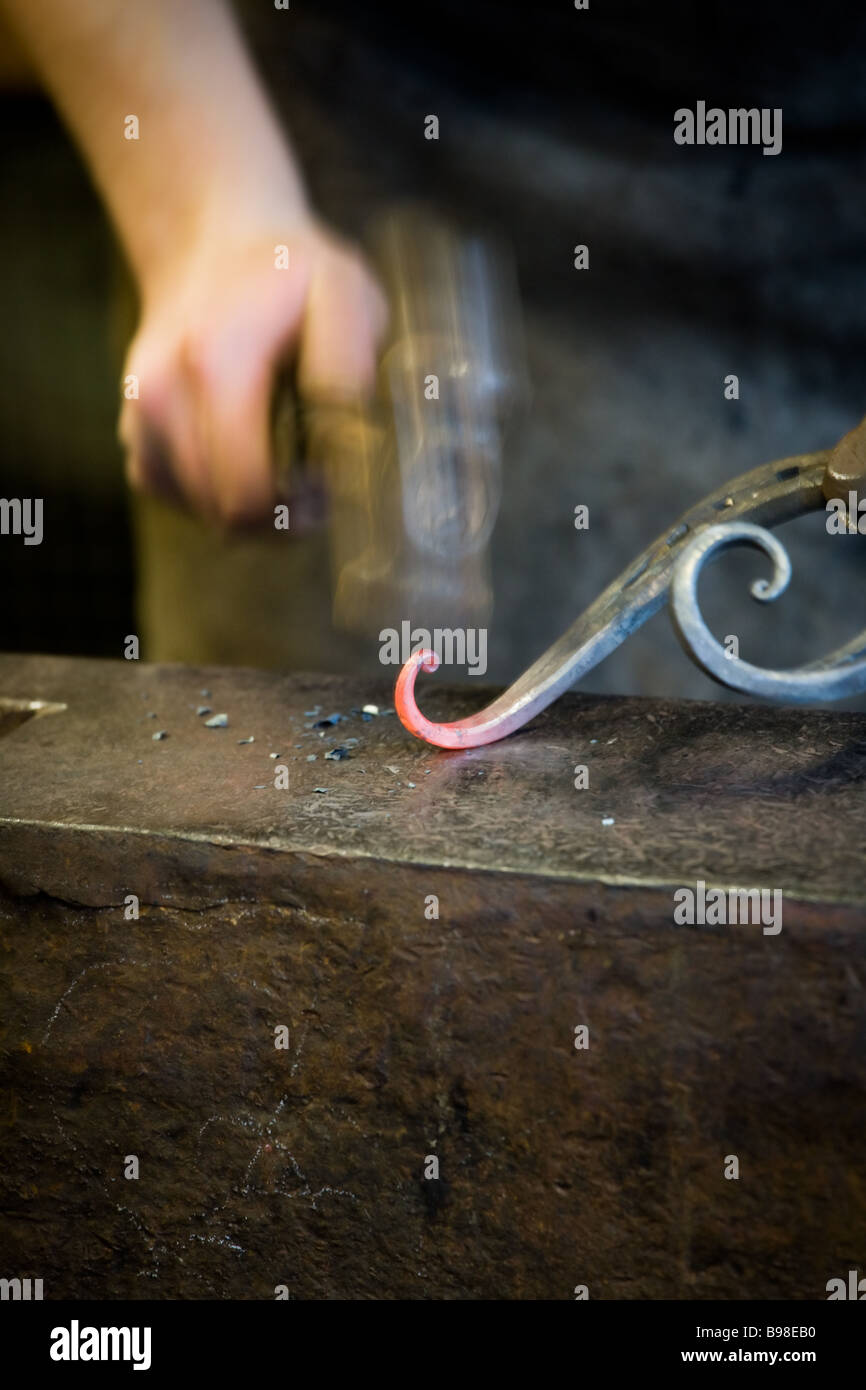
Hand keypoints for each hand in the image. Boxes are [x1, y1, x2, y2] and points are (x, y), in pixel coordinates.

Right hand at [119, 212, 387, 524]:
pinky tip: (243, 450)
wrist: (212, 244)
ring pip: (204, 514)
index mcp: (214, 366)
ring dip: (250, 504)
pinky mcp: (135, 438)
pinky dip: (216, 491)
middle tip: (315, 476)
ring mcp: (140, 420)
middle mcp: (161, 398)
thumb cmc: (289, 274)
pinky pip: (180, 497)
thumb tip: (340, 443)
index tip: (327, 484)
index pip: (246, 496)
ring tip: (283, 455)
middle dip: (279, 514)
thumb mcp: (344, 295)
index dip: (297, 510)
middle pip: (226, 517)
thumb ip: (347, 366)